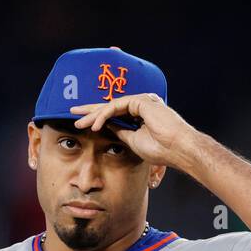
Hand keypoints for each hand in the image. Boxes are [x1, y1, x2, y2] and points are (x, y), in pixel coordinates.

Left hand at [69, 93, 197, 170]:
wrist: (178, 150)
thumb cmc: (161, 149)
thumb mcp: (133, 141)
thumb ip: (120, 131)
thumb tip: (106, 126)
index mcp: (142, 114)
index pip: (116, 113)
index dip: (98, 117)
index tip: (83, 123)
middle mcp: (142, 104)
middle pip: (111, 106)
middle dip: (91, 111)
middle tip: (73, 113)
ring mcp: (142, 101)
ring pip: (112, 105)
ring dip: (94, 114)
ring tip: (79, 123)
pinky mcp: (141, 100)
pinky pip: (117, 106)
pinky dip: (105, 115)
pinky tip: (95, 124)